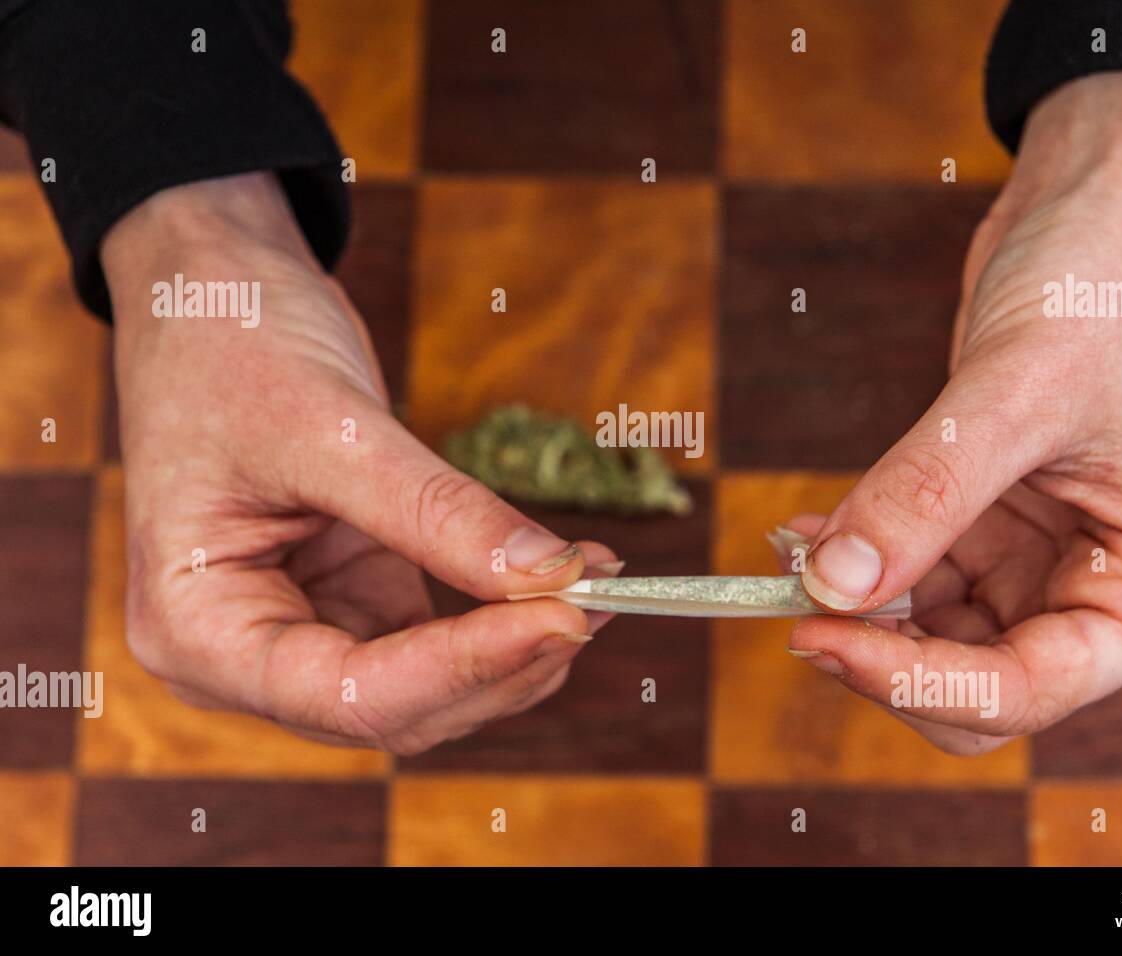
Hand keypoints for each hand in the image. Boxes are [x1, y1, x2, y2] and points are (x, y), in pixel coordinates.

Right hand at [102, 172, 616, 752]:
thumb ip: (440, 513)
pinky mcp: (357, 600)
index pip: (348, 696)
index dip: (464, 667)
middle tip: (595, 601)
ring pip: (430, 688)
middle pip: (396, 708)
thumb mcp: (333, 428)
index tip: (564, 615)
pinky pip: (441, 638)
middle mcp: (246, 655)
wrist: (214, 296)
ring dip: (515, 648)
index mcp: (197, 630)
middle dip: (501, 663)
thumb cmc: (232, 344)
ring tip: (594, 584)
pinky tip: (564, 574)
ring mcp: (305, 632)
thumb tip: (554, 575)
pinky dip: (505, 615)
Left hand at [783, 72, 1121, 753]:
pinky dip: (857, 564)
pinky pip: (911, 580)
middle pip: (978, 688)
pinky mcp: (989, 530)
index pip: (1030, 688)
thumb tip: (834, 587)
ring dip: (857, 611)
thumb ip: (925, 494)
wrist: (1097, 215)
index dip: (917, 682)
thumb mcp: (1015, 393)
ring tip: (792, 557)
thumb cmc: (1103, 288)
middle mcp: (1100, 595)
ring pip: (932, 643)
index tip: (818, 634)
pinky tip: (808, 532)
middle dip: (886, 657)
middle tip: (798, 606)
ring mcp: (1039, 566)